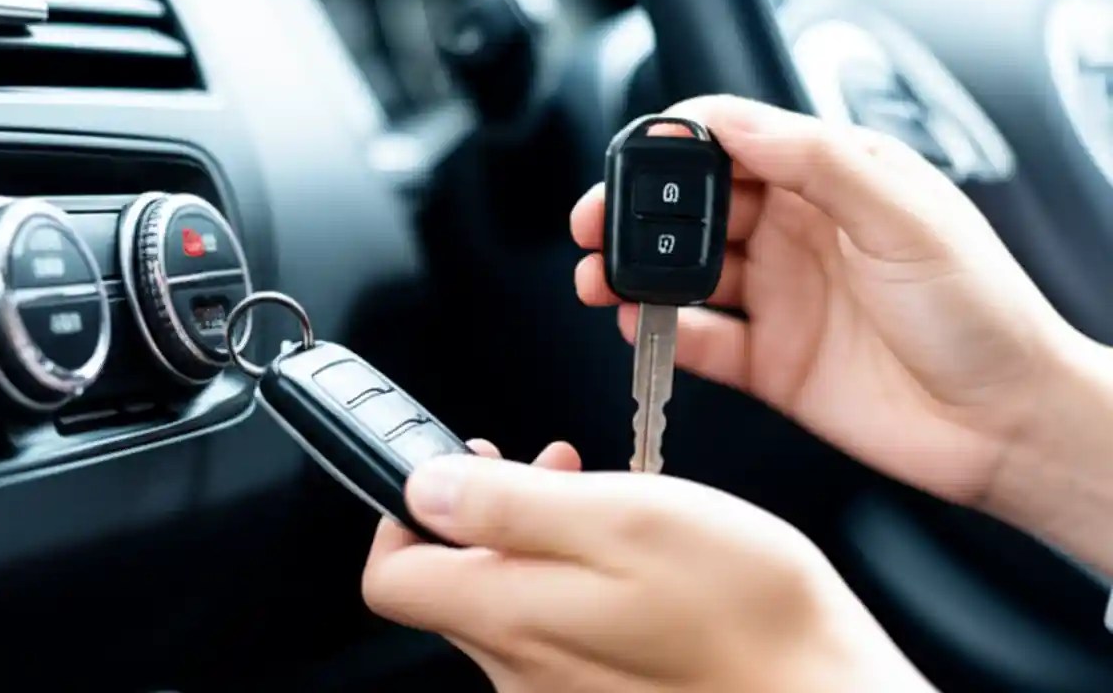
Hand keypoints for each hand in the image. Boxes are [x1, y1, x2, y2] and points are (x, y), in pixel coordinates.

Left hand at [363, 450, 932, 691]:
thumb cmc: (747, 612)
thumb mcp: (624, 518)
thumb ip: (511, 504)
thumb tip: (426, 486)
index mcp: (512, 616)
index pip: (391, 578)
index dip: (400, 515)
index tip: (443, 473)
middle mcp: (519, 670)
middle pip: (450, 584)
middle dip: (484, 513)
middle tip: (546, 468)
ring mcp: (558, 691)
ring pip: (505, 602)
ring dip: (534, 540)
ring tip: (597, 500)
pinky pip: (552, 633)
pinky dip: (571, 581)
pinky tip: (624, 557)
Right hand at [572, 96, 1112, 522]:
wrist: (1006, 424)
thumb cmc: (980, 312)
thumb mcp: (904, 215)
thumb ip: (815, 162)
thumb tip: (729, 120)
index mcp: (833, 184)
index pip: (738, 143)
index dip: (680, 143)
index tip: (638, 159)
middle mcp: (799, 237)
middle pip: (695, 210)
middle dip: (638, 212)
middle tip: (596, 223)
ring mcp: (781, 300)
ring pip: (687, 276)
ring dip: (636, 274)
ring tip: (599, 278)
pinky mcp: (770, 363)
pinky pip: (701, 342)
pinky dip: (662, 334)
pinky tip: (640, 326)